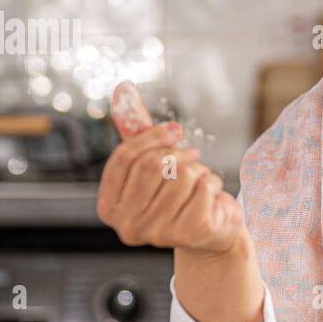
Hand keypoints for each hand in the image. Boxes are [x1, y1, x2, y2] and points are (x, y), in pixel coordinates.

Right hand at [96, 85, 247, 258]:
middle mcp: (128, 226)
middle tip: (192, 157)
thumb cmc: (179, 194)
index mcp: (109, 208)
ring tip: (200, 182)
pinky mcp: (190, 233)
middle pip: (152, 165)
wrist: (212, 232)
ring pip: (180, 175)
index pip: (125, 157)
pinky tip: (211, 196)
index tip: (175, 130)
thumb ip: (135, 129)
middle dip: (178, 154)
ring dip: (198, 170)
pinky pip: (204, 187)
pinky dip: (213, 183)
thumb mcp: (153, 161)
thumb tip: (122, 87)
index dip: (152, 137)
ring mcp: (158, 234)